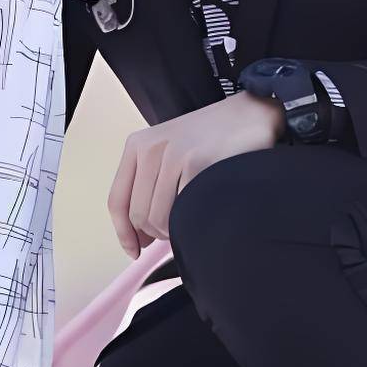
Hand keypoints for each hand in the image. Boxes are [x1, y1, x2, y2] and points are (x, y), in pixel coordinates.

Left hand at [107, 93, 286, 257]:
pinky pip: (185, 211)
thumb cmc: (209, 140)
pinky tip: (208, 208)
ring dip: (175, 230)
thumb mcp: (168, 153)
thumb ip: (148, 188)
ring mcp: (174, 154)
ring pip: (160, 218)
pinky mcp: (197, 163)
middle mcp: (151, 147)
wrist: (249, 115)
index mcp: (137, 145)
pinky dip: (194, 221)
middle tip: (177, 230)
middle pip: (139, 215)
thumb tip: (139, 237)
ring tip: (194, 217)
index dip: (124, 233)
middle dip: (156, 234)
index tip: (134, 251)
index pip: (117, 201)